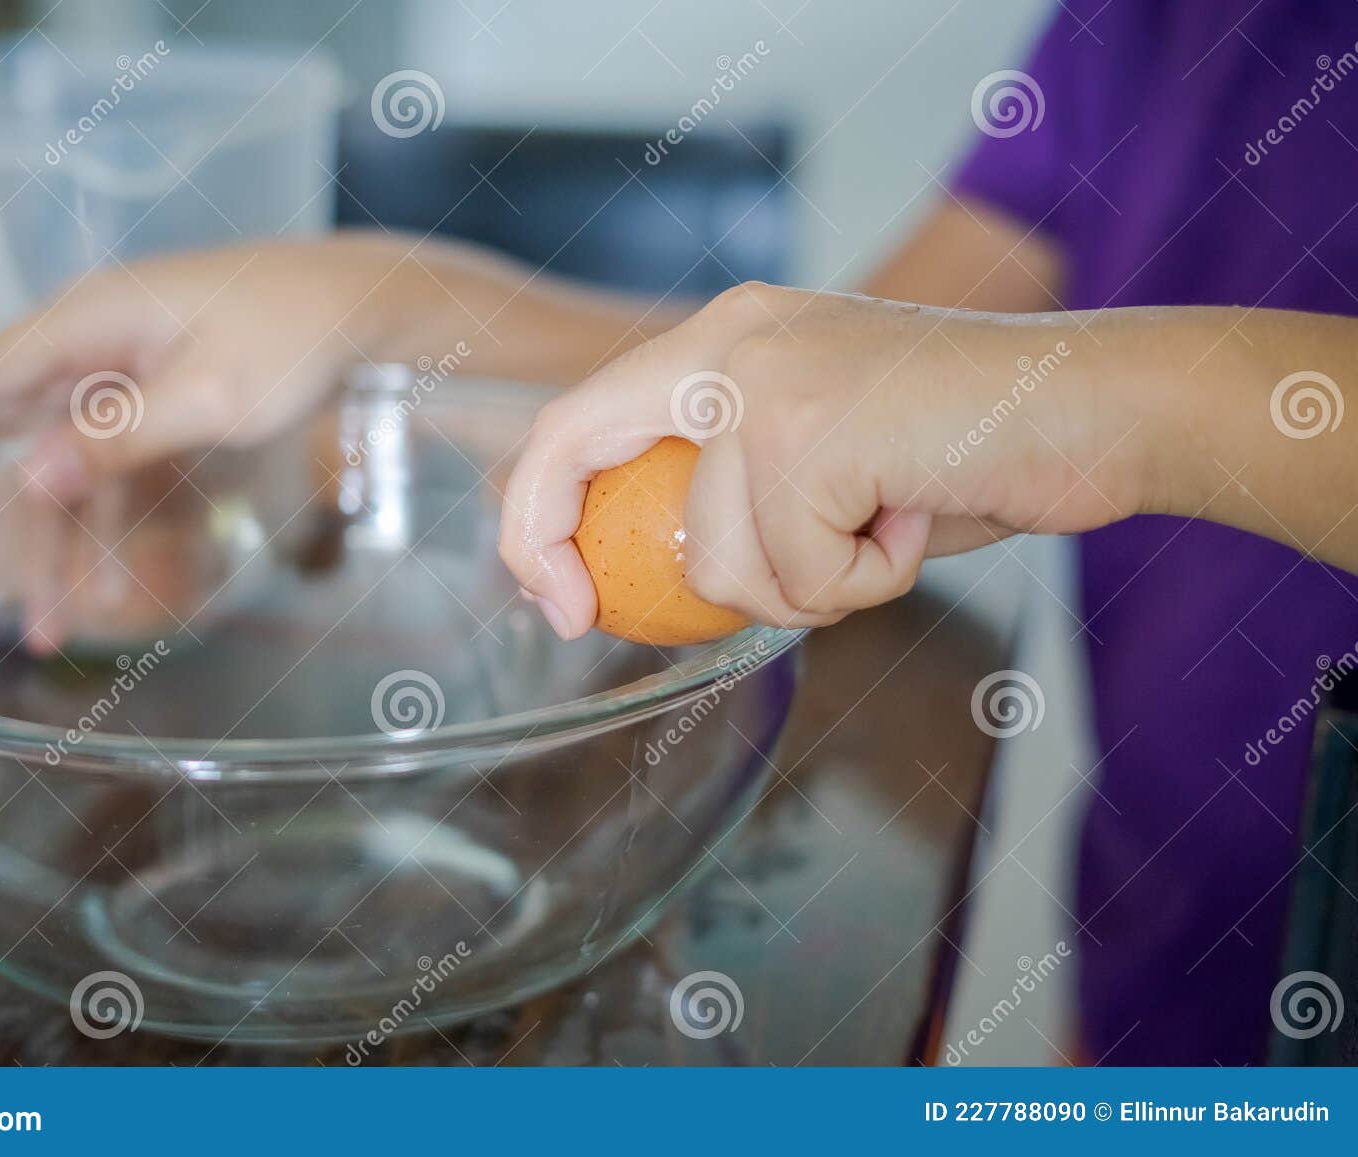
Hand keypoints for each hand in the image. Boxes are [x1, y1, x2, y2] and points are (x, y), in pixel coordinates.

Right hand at [0, 232, 690, 652]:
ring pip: (68, 463)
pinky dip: (111, 526)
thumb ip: (115, 438)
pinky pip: (119, 470)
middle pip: (10, 426)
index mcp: (95, 321)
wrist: (381, 313)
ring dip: (57, 540)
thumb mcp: (212, 398)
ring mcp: (139, 372)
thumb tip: (26, 474)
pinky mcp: (175, 403)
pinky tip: (111, 584)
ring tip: (55, 623)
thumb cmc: (302, 338)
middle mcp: (104, 342)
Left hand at [499, 284, 1155, 637]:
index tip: (557, 593)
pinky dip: (866, 581)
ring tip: (883, 526)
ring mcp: (765, 377)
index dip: (538, 510)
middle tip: (578, 620)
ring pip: (721, 560)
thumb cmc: (972, 447)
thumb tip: (665, 574)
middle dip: (550, 551)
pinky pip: (800, 575)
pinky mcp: (810, 428)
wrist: (1100, 404)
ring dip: (809, 586)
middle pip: (575, 449)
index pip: (579, 418)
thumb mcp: (827, 459)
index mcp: (726, 339)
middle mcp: (732, 339)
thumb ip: (740, 491)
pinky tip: (916, 518)